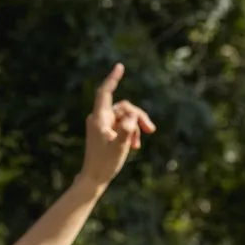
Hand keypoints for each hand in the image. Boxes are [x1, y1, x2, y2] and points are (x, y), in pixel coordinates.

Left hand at [79, 63, 156, 187]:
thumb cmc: (105, 163)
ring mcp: (102, 124)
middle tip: (151, 130)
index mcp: (99, 118)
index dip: (112, 79)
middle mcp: (99, 118)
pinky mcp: (106, 131)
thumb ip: (126, 131)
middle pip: (124, 107)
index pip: (105, 93)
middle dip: (138, 116)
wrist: (94, 177)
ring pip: (125, 116)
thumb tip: (132, 117)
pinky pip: (122, 125)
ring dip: (135, 127)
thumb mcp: (119, 147)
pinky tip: (135, 146)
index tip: (120, 66)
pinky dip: (130, 132)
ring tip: (138, 144)